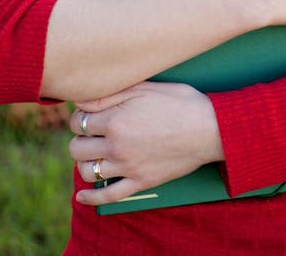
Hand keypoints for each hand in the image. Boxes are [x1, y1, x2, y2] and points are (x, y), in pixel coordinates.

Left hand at [69, 82, 223, 205]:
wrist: (208, 128)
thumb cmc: (179, 102)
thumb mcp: (144, 88)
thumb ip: (109, 95)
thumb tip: (79, 100)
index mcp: (116, 120)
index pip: (79, 122)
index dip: (79, 118)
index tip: (87, 116)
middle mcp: (117, 146)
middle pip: (78, 148)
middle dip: (79, 139)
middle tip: (90, 134)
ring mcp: (128, 167)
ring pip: (88, 171)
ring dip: (84, 163)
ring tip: (93, 154)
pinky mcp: (140, 182)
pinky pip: (108, 196)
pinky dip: (91, 197)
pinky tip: (82, 195)